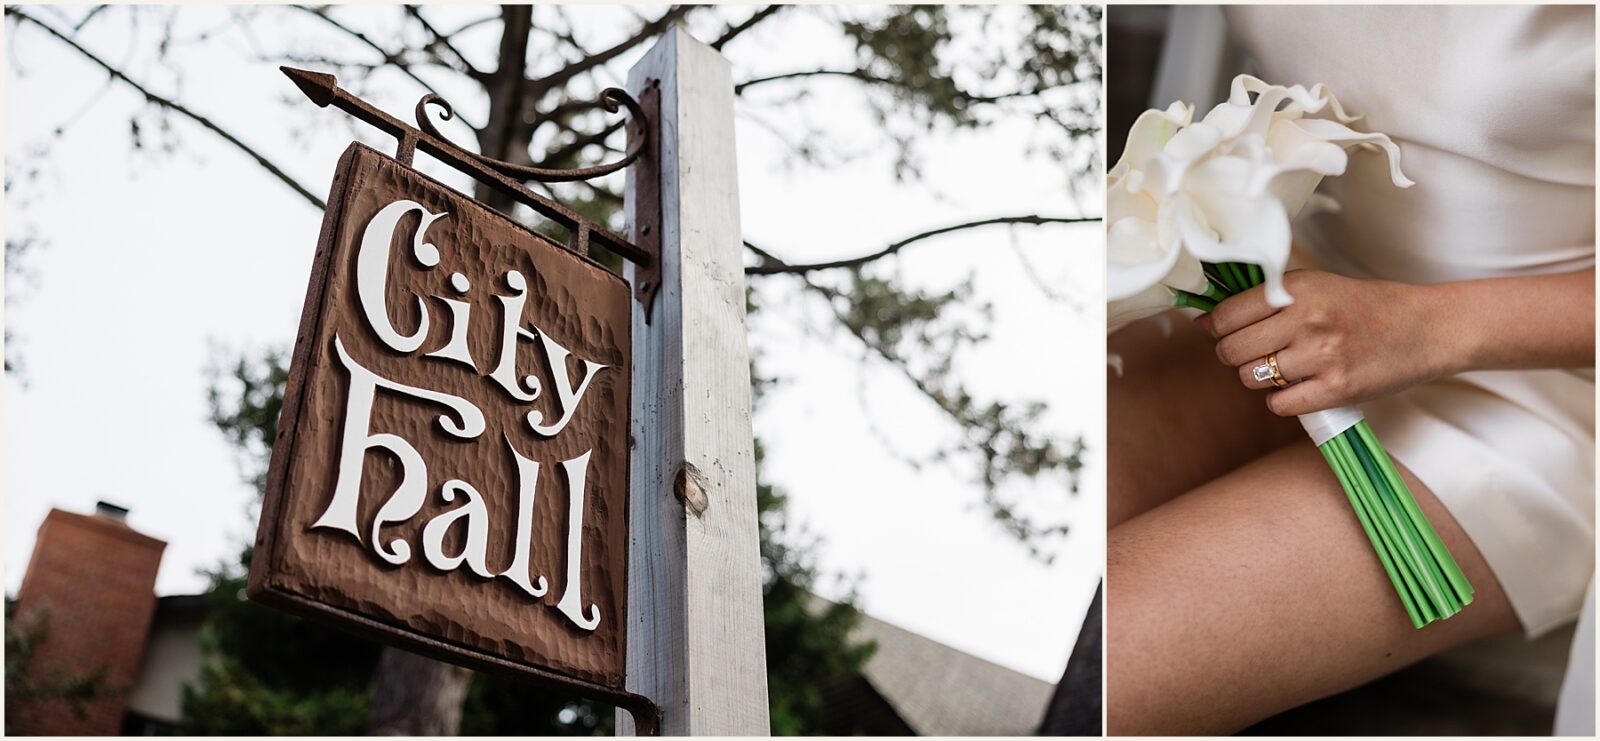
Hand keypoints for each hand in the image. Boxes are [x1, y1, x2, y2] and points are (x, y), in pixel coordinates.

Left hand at [1196, 270, 1456, 416]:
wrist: (1425, 327)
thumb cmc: (1363, 307)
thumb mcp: (1315, 285)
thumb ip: (1264, 299)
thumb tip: (1206, 321)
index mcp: (1297, 289)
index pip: (1226, 315)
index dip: (1217, 328)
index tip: (1224, 331)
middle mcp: (1307, 320)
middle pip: (1231, 350)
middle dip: (1234, 355)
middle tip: (1257, 352)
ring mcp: (1322, 356)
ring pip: (1250, 379)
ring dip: (1259, 378)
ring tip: (1285, 367)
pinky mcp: (1337, 389)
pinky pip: (1279, 405)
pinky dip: (1283, 401)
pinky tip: (1302, 386)